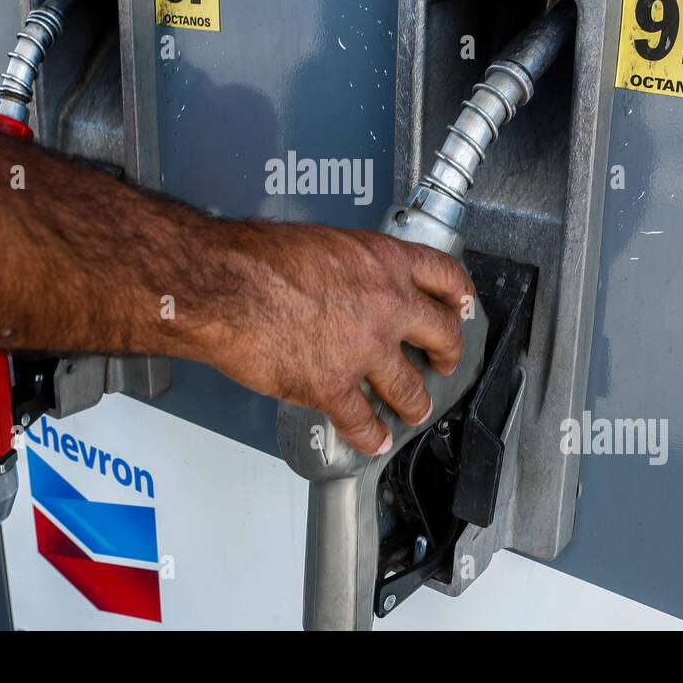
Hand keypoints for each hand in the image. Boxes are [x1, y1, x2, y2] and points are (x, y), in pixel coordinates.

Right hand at [202, 221, 473, 454]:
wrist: (223, 285)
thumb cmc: (256, 258)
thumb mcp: (323, 243)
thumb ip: (351, 266)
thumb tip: (351, 281)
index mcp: (384, 261)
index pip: (445, 276)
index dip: (458, 296)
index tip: (459, 307)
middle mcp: (385, 304)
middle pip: (441, 334)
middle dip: (448, 353)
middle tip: (445, 360)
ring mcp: (363, 349)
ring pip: (410, 389)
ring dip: (415, 404)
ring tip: (413, 410)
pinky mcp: (333, 386)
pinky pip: (362, 421)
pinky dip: (369, 436)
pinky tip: (371, 440)